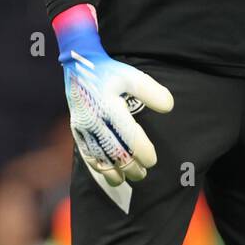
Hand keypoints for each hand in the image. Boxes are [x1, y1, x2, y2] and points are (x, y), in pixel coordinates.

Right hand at [54, 4, 173, 185]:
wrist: (78, 66)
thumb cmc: (109, 72)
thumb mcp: (132, 76)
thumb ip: (151, 91)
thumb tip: (169, 107)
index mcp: (109, 106)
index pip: (129, 136)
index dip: (142, 152)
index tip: (152, 160)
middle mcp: (93, 119)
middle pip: (114, 151)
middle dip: (130, 166)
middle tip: (143, 173)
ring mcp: (82, 127)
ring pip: (98, 157)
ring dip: (112, 172)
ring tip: (126, 179)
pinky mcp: (76, 130)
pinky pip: (86, 154)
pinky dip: (97, 168)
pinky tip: (108, 175)